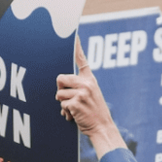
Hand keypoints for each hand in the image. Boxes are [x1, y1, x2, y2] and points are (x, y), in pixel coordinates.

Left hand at [56, 38, 125, 156]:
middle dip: (60, 90)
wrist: (103, 127)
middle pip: (60, 79)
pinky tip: (74, 116)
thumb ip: (79, 88)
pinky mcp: (76, 102)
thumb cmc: (94, 112)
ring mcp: (81, 92)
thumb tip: (59, 89)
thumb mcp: (91, 95)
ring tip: (74, 110)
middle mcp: (87, 83)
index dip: (76, 46)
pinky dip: (65, 113)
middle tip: (68, 98)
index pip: (81, 59)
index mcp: (90, 79)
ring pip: (58, 94)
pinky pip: (62, 105)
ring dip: (63, 104)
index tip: (73, 33)